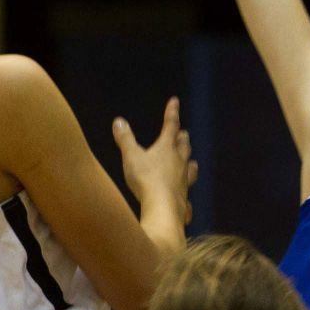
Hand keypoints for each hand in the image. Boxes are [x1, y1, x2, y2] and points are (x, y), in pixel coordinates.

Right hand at [112, 96, 197, 224]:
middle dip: (182, 138)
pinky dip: (186, 190)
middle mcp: (179, 161)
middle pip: (184, 146)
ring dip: (189, 161)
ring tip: (191, 162)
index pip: (171, 125)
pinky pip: (187, 191)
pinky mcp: (184, 197)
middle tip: (183, 133)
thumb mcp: (131, 157)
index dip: (172, 112)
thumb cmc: (146, 180)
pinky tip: (186, 197)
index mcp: (166, 148)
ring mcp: (184, 180)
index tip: (175, 101)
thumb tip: (118, 121)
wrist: (163, 208)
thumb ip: (125, 139)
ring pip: (190, 167)